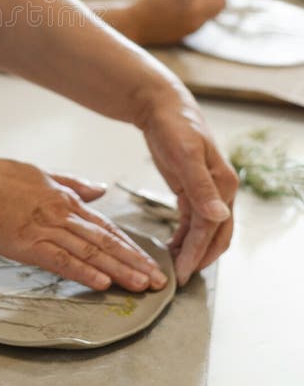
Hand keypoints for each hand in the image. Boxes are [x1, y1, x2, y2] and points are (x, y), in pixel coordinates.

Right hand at [0, 154, 168, 291]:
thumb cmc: (3, 178)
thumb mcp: (45, 175)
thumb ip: (74, 184)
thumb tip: (100, 190)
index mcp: (68, 201)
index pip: (106, 227)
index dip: (130, 245)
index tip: (148, 261)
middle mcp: (64, 216)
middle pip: (106, 242)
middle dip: (134, 262)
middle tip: (158, 280)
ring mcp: (48, 230)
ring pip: (91, 253)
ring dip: (119, 270)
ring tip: (141, 284)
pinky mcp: (30, 244)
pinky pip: (62, 260)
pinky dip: (84, 272)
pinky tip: (102, 283)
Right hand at [123, 0, 226, 45]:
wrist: (138, 21)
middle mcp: (194, 6)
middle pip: (223, 2)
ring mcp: (194, 21)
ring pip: (215, 13)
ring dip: (211, 8)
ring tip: (198, 3)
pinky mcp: (191, 31)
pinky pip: (204, 21)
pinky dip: (201, 16)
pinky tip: (187, 13)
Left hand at [140, 97, 238, 285]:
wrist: (162, 107)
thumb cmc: (175, 126)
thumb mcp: (186, 155)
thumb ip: (201, 187)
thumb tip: (220, 217)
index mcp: (224, 184)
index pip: (213, 228)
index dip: (198, 252)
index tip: (183, 272)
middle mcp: (220, 191)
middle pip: (215, 235)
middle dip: (198, 258)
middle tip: (179, 279)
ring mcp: (206, 191)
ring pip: (204, 231)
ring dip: (192, 250)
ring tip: (174, 268)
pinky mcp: (191, 189)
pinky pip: (192, 221)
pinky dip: (185, 237)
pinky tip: (172, 248)